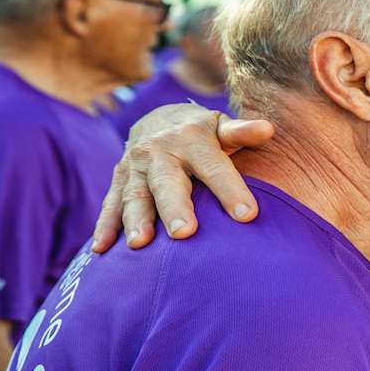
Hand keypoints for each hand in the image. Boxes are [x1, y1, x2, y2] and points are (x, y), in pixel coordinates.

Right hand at [90, 104, 274, 251]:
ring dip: (136, 220)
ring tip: (140, 244)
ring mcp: (135, 167)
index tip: (247, 215)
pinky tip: (102, 250)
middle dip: (175, 208)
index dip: (230, 190)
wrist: (158, 119)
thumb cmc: (202, 133)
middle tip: (184, 234)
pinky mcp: (118, 181)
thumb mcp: (221, 126)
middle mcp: (160, 152)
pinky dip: (104, 227)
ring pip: (135, 195)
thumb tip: (268, 129)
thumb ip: (242, 132)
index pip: (214, 167)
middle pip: (168, 182)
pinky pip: (110, 205)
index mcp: (192, 140)